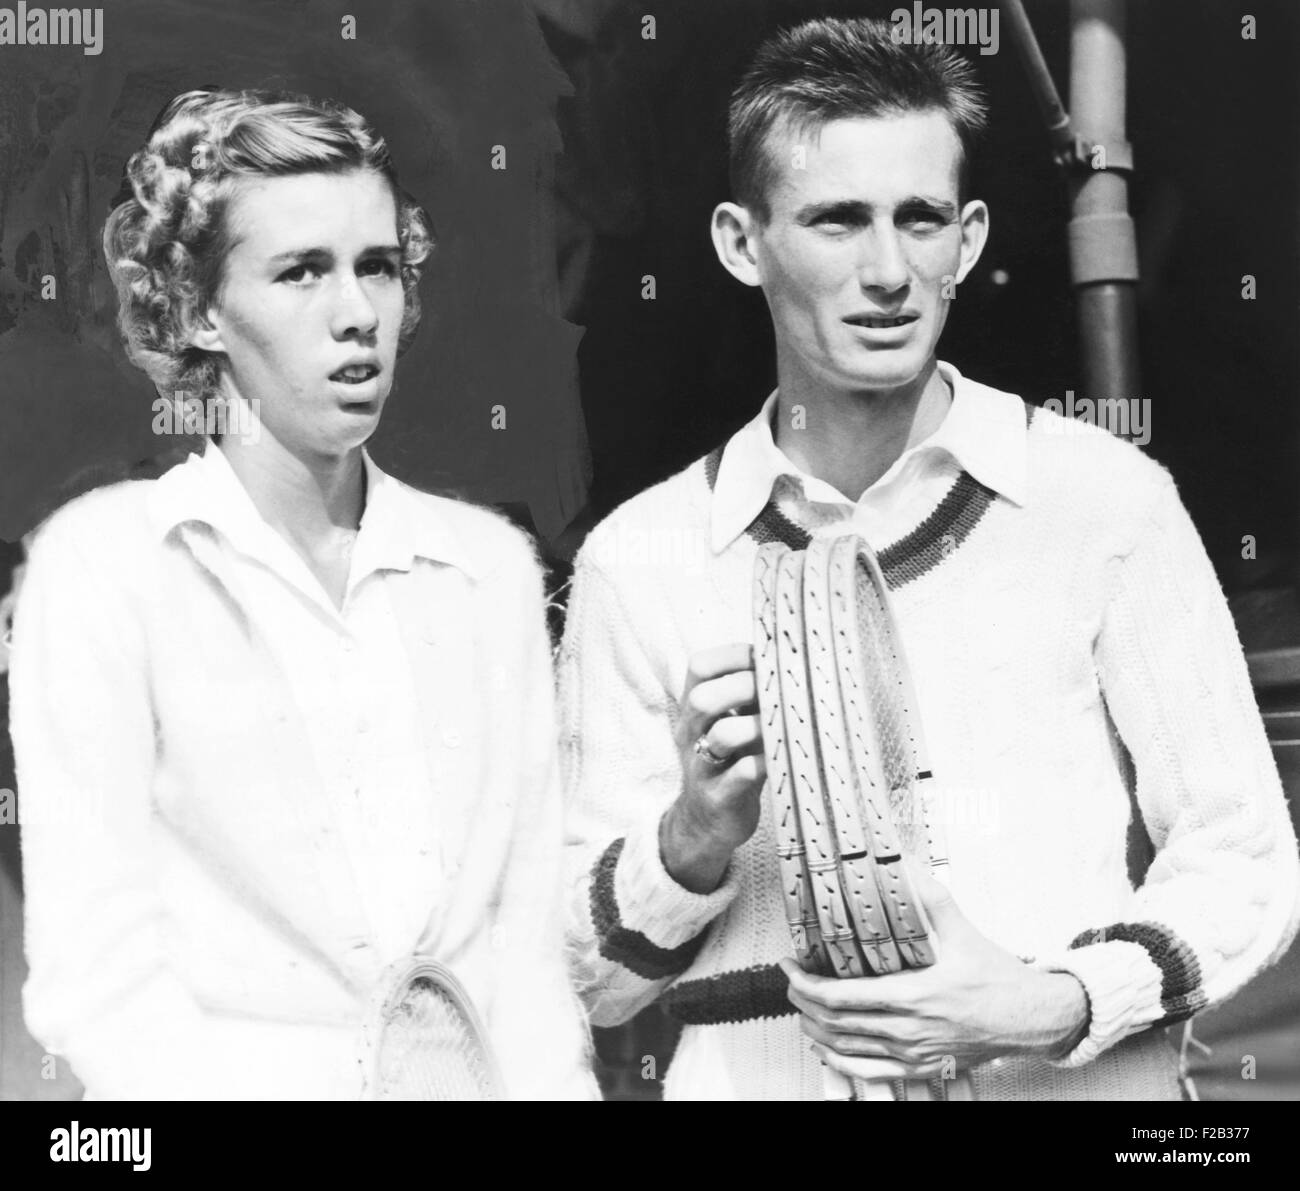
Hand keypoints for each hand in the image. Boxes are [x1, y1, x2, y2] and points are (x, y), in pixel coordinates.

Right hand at [660, 643, 765, 893]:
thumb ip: (750, 695)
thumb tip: (791, 661)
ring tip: (783, 725)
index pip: (699, 667)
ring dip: (758, 725)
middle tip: (778, 690)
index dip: (733, 655)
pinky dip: (766, 761)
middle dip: (744, 686)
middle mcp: (691, 734)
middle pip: (703, 698)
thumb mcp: (730, 723)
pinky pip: (742, 774)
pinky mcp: (719, 797)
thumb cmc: (729, 763)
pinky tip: (785, 755)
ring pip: (723, 735)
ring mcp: (702, 767)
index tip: (767, 656)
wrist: (704, 822)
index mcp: (693, 709)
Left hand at [779, 869, 1090, 1080]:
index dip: (807, 982)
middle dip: (803, 1001)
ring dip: (816, 1028)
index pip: (843, 997)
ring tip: (801, 1006)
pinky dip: (840, 1061)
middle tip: (791, 979)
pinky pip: (869, 1073)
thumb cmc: (999, 977)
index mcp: (915, 996)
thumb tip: (903, 863)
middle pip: (836, 1023)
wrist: (1032, 1019)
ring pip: (847, 1048)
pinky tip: (827, 1047)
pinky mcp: (922, 1068)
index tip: (791, 964)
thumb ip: (931, 896)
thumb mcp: (964, 929)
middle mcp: (910, 1030)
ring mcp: (914, 1054)